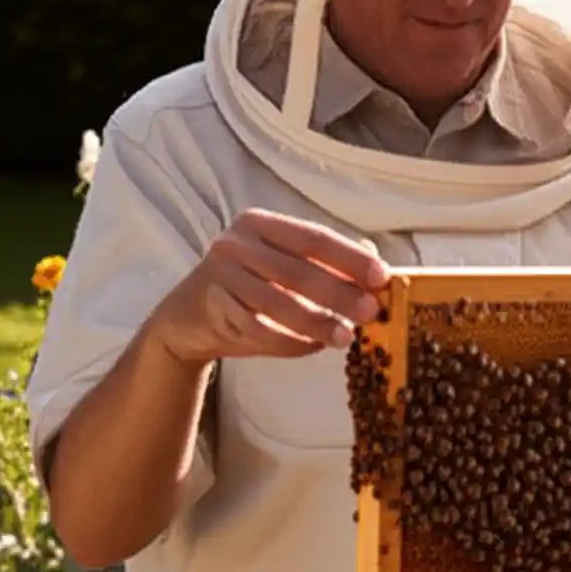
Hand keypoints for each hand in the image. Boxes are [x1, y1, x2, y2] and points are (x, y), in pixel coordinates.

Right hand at [149, 208, 389, 365]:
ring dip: (316, 322)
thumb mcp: (286, 267)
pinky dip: (289, 340)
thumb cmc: (253, 287)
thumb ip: (327, 266)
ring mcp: (219, 275)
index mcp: (262, 224)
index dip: (349, 258)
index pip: (313, 238)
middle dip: (339, 293)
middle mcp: (236, 243)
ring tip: (346, 338)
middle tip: (371, 312)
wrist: (188, 318)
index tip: (381, 277)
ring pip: (276, 302)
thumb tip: (380, 273)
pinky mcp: (211, 308)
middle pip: (297, 270)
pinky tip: (313, 347)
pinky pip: (257, 328)